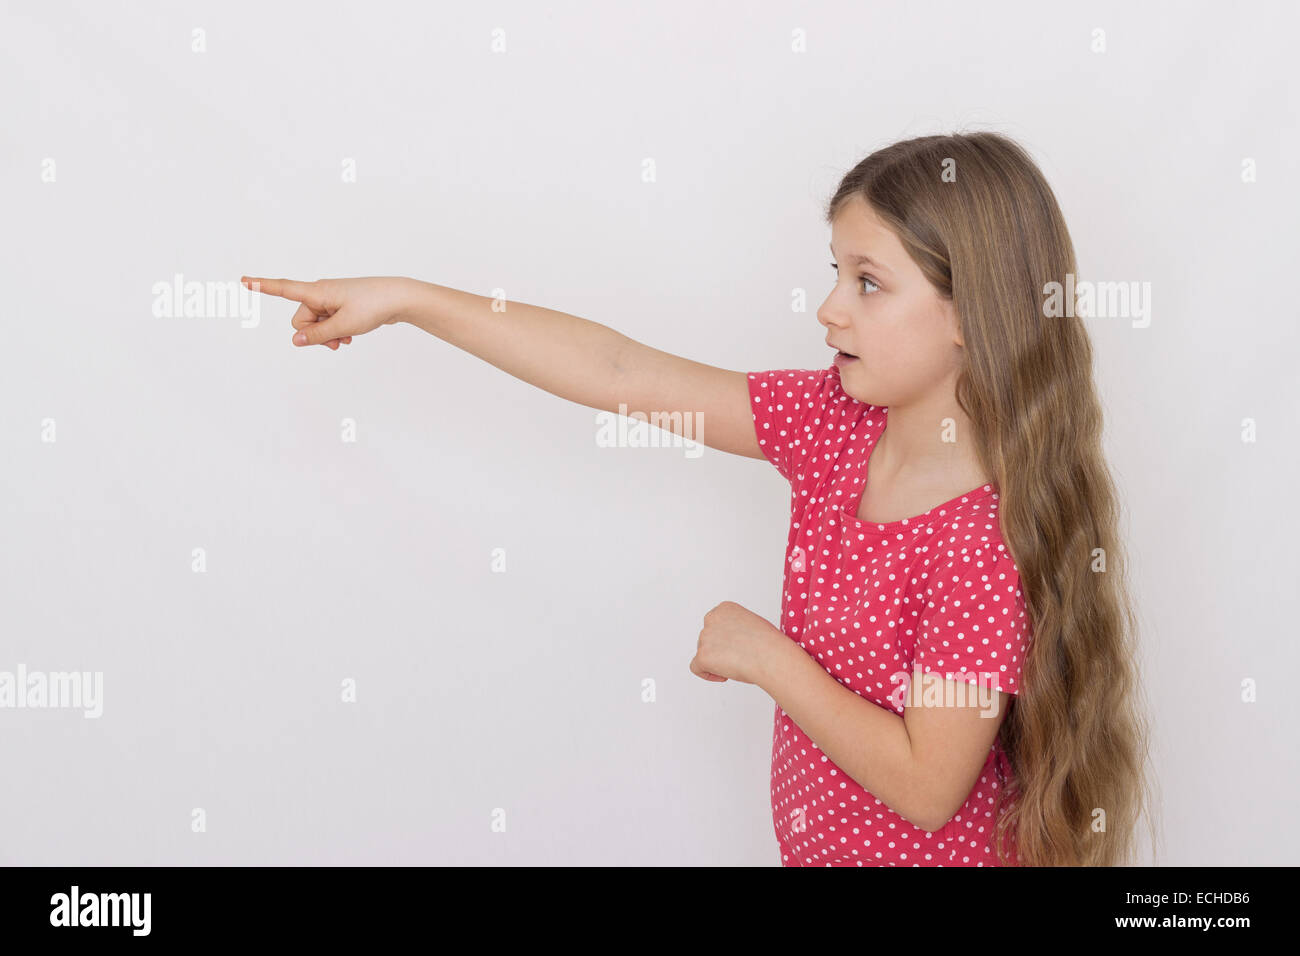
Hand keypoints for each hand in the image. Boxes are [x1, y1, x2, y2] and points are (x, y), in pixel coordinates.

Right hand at [240, 275, 417, 349]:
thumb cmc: (372, 306)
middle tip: (336, 341)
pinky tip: (350, 335)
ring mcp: (331, 299)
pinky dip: (336, 330)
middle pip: (301, 319)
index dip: (263, 286)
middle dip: (313, 334)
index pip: (284, 288)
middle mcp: (321, 292)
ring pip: (316, 324)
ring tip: (346, 338)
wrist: (399, 299)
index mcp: (317, 291)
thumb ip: (317, 335)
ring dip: (327, 334)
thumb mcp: (343, 326)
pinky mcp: (341, 305)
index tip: (243, 280)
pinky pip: (329, 322)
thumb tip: (295, 340)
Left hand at [689, 601, 786, 685]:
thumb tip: (730, 642)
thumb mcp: (752, 624)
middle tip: (737, 659)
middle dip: (719, 650)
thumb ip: (736, 628)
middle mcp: (712, 619)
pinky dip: (707, 674)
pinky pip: (696, 668)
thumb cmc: (769, 644)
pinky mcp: (703, 655)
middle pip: (707, 639)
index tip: (736, 646)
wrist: (771, 656)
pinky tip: (724, 676)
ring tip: (737, 665)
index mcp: (724, 608)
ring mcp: (705, 637)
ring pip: (703, 653)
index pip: (715, 624)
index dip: (724, 638)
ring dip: (716, 661)